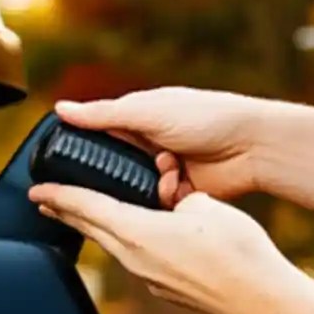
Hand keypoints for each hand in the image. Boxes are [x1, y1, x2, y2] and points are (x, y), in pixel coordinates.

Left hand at [28, 184, 313, 313]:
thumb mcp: (203, 205)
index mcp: (137, 232)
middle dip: (67, 212)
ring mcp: (148, 278)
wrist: (261, 298)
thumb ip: (178, 198)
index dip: (59, 195)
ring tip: (86, 212)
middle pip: (90, 229)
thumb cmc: (237, 252)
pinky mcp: (164, 289)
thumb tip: (170, 202)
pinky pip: (136, 259)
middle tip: (47, 200)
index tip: (38, 190)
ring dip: (96, 226)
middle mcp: (134, 259)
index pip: (86, 207)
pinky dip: (128, 241)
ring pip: (113, 245)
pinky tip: (139, 233)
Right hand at [56, 87, 304, 205]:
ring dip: (147, 186)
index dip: (85, 149)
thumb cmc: (206, 116)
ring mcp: (165, 169)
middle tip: (117, 179)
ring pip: (136, 189)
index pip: (99, 134)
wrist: (252, 146)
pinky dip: (166, 198)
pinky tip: (179, 188)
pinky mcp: (181, 192)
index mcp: (139, 117)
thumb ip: (103, 115)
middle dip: (117, 175)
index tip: (68, 165)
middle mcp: (150, 143)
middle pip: (116, 167)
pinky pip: (159, 204)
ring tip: (169, 174)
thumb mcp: (148, 111)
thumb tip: (61, 109)